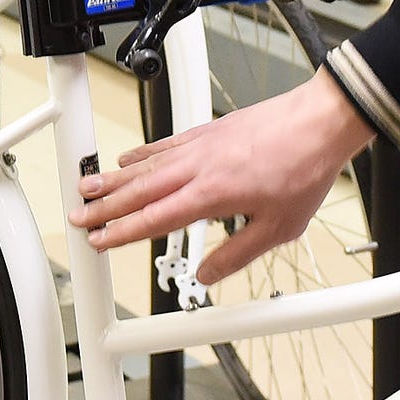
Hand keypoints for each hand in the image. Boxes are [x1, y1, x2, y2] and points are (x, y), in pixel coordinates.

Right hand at [71, 72, 375, 283]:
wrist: (320, 123)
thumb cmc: (305, 170)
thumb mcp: (278, 228)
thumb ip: (237, 254)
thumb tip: (208, 276)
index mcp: (211, 195)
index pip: (153, 219)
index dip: (121, 233)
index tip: (99, 241)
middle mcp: (199, 168)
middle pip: (139, 191)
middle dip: (105, 206)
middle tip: (79, 216)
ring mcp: (201, 146)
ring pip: (146, 165)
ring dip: (114, 178)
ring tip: (87, 186)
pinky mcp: (208, 131)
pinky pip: (165, 144)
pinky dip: (142, 153)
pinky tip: (127, 159)